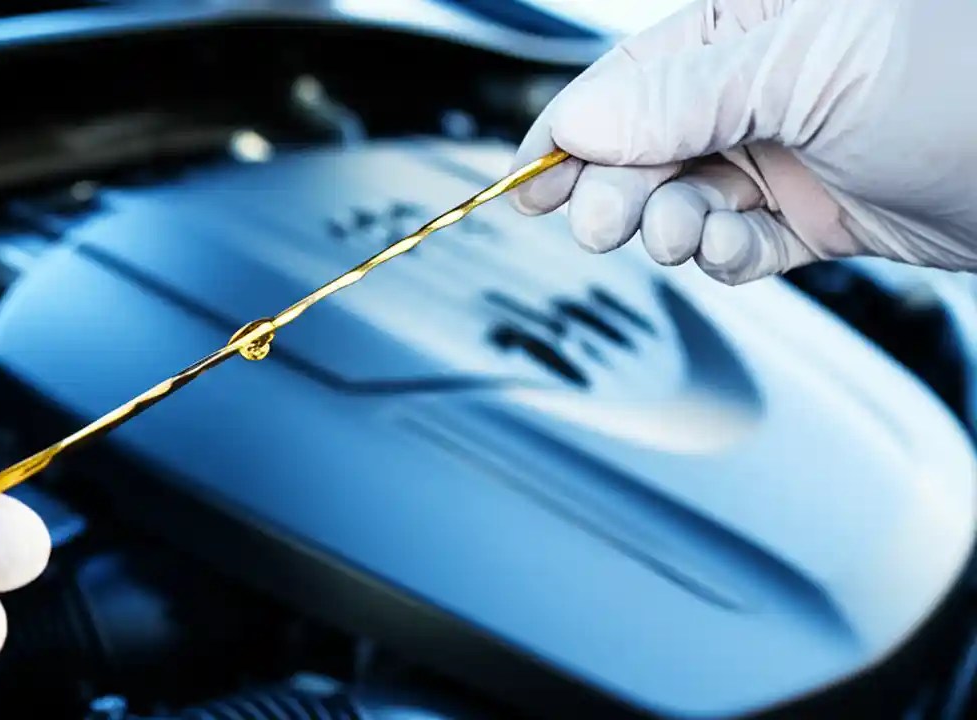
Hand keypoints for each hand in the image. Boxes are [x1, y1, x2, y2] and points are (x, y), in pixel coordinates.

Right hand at [510, 0, 976, 284]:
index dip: (570, 130)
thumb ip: (684, 96)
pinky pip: (741, 243)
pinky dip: (725, 256)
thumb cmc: (965, 76)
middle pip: (646, 146)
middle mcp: (759, 86)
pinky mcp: (814, 214)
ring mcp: (786, 150)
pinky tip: (732, 250)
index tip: (528, 180)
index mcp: (747, 25)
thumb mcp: (809, 68)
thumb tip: (580, 119)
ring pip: (686, 200)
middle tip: (606, 222)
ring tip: (687, 234)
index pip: (629, 78)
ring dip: (674, 226)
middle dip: (619, 188)